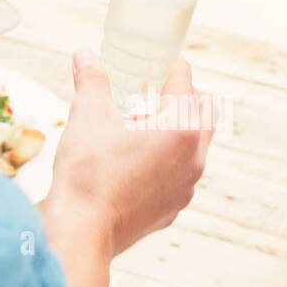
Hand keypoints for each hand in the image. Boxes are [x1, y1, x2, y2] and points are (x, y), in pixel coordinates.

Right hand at [44, 52, 216, 257]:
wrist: (82, 231)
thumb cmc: (87, 173)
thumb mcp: (87, 115)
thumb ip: (91, 81)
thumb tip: (85, 55)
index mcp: (182, 128)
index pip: (184, 81)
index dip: (168, 64)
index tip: (154, 59)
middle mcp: (194, 158)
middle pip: (204, 112)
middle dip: (184, 95)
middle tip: (154, 89)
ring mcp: (187, 187)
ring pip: (196, 146)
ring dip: (178, 129)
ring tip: (144, 124)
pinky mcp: (173, 208)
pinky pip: (180, 175)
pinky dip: (167, 161)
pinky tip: (137, 161)